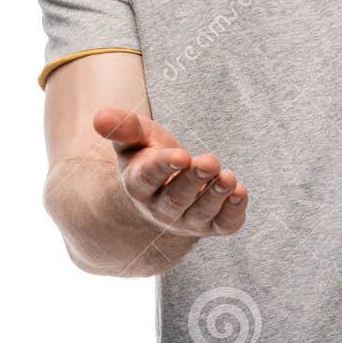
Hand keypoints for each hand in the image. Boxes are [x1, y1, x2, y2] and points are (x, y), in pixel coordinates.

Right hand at [91, 107, 248, 237]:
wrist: (166, 186)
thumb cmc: (149, 155)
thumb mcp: (135, 138)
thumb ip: (122, 127)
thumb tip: (100, 117)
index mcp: (139, 184)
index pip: (148, 178)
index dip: (164, 168)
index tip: (180, 156)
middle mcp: (161, 208)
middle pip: (176, 200)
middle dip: (193, 182)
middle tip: (209, 162)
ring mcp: (187, 221)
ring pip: (200, 214)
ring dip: (215, 197)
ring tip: (228, 178)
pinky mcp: (213, 225)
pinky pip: (223, 224)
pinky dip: (234, 212)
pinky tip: (240, 194)